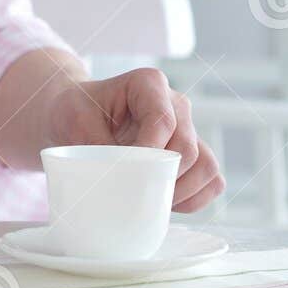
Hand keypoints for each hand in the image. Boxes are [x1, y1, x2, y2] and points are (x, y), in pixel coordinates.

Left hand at [43, 67, 224, 212]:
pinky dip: (194, 199)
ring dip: (182, 191)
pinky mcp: (193, 154)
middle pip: (187, 147)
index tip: (125, 172)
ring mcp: (188, 129)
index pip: (162, 121)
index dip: (148, 153)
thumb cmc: (76, 112)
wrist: (78, 117)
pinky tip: (165, 202)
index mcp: (148, 84)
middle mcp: (176, 105)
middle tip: (132, 190)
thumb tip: (121, 181)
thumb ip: (100, 146)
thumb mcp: (77, 121)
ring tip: (150, 199)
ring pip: (207, 166)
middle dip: (162, 176)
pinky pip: (211, 181)